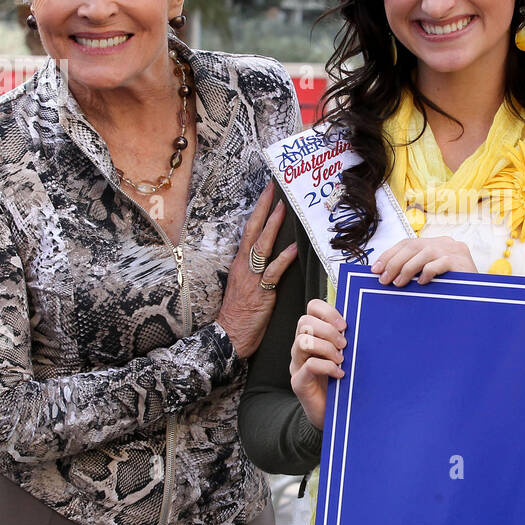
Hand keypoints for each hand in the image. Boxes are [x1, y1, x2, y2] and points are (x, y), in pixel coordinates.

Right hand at [216, 181, 298, 357]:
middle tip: (272, 189)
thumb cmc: (238, 314)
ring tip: (283, 209)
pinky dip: (285, 258)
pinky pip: (274, 271)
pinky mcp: (262, 291)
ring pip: (262, 246)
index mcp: (240, 263)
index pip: (249, 230)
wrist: (228, 335)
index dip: (258, 211)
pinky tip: (295, 247)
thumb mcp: (245, 286)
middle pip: (253, 231)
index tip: (267, 192)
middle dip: (263, 208)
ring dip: (273, 227)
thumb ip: (256, 271)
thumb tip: (269, 258)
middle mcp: (244, 266)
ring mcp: (252, 277)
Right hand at [289, 299, 346, 429]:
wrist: (335, 415)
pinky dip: (328, 367)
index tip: (345, 325)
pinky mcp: (299, 381)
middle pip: (305, 322)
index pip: (312, 308)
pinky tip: (340, 374)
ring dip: (326, 348)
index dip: (328, 311)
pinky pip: (309, 365)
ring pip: (303, 341)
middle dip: (328, 330)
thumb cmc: (343, 382)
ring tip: (341, 360)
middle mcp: (301, 347)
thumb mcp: (347, 356)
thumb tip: (366, 321)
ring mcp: (297, 364)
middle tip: (344, 345)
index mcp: (313, 335)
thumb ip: (348, 339)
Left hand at [370, 236, 476, 285]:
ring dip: (406, 269)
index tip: (375, 268)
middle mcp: (445, 243)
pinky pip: (439, 263)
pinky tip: (422, 283)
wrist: (479, 296)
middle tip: (383, 279)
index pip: (408, 243)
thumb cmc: (452, 287)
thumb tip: (386, 273)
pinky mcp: (462, 261)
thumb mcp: (430, 274)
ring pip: (423, 254)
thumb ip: (415, 268)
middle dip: (394, 263)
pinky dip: (427, 272)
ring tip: (398, 283)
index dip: (390, 254)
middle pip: (413, 246)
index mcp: (436, 243)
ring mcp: (454, 250)